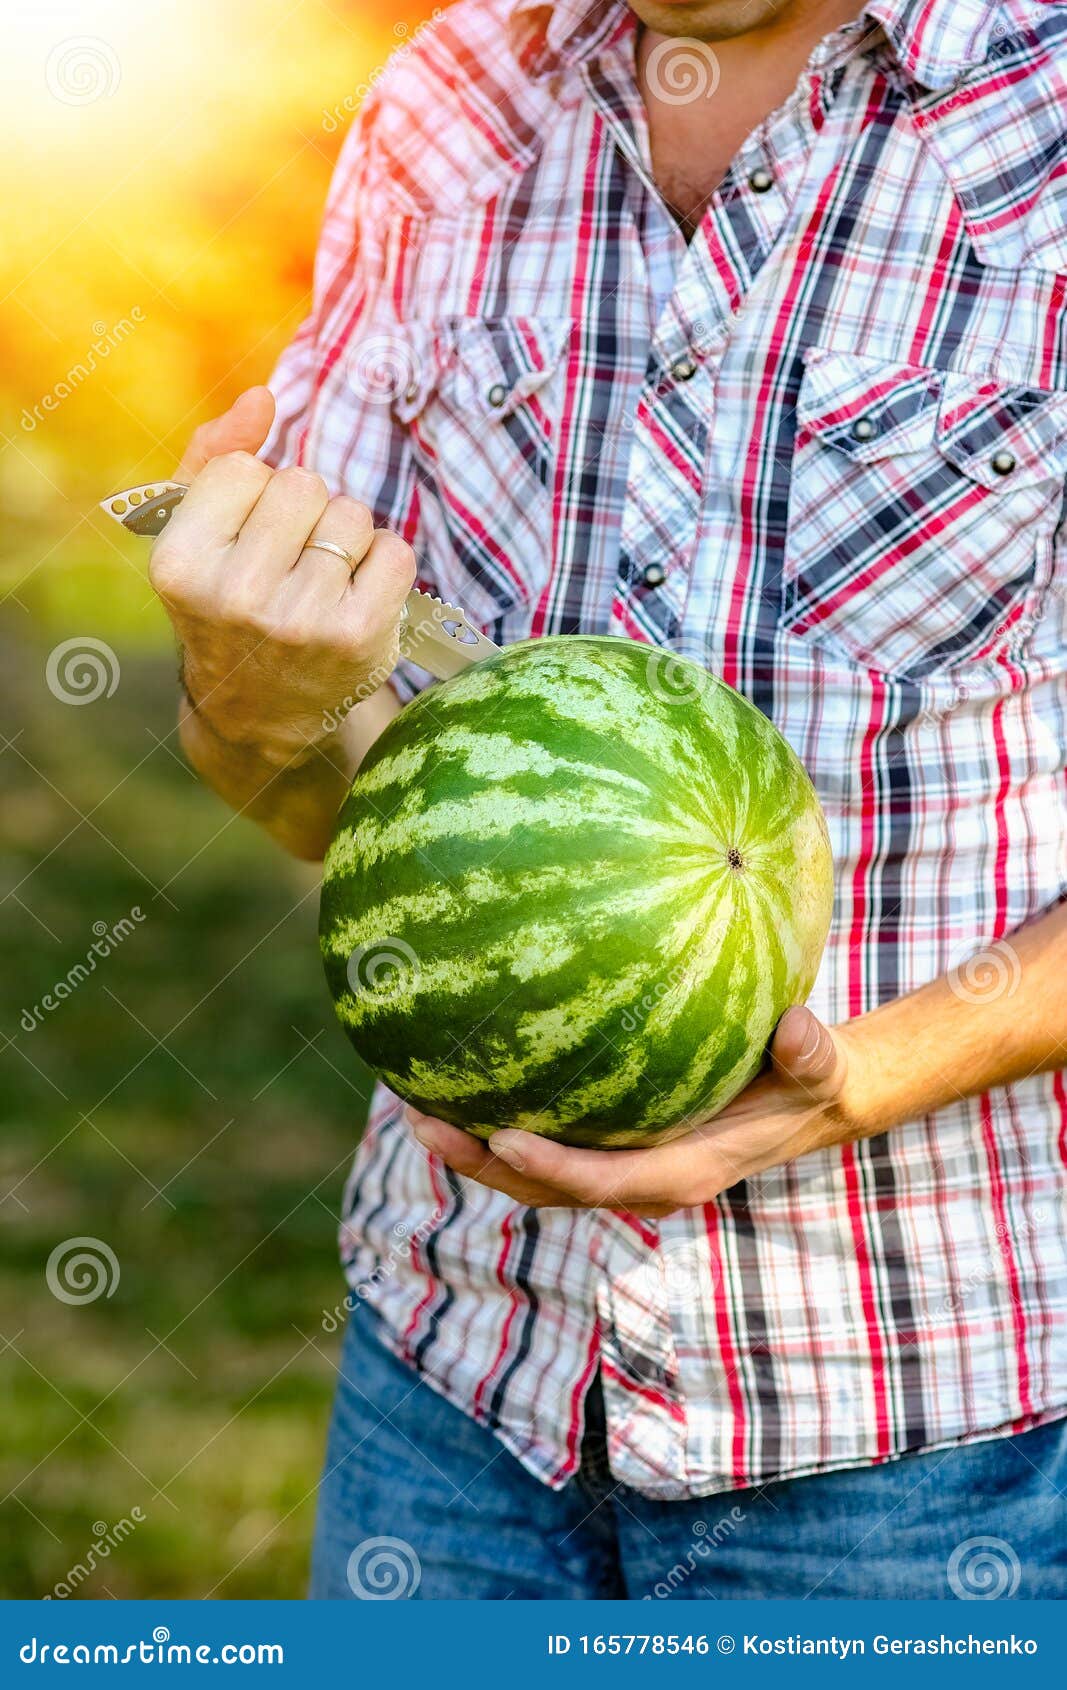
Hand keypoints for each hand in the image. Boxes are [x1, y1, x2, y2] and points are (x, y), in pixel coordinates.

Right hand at [150, 387, 415, 762]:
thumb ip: (215, 456)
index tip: (247, 534)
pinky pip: (395, 551)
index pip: (245, 468)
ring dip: (346, 536)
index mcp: (182, 565)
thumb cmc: (228, 603)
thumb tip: (262, 398)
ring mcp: (301, 621)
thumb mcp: (197, 536)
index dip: (255, 490)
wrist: (259, 711)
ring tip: (322, 578)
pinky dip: (384, 562)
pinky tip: (357, 592)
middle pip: (303, 485)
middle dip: (305, 509)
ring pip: (352, 515)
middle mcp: (236, 597)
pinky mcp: (359, 638)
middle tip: (290, 557)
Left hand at [407, 1006, 862, 1215]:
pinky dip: (495, 1121)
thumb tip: (799, 1027)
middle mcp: (638, 1182)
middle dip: (480, 1164)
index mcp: (682, 1173)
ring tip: (411, 1103)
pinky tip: (455, 1075)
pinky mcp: (607, 1146)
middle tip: (420, 1120)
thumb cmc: (807, 1080)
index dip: (551, 1168)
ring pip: (531, 1174)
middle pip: (544, 1189)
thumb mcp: (818, 1067)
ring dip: (470, 1147)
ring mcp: (617, 1168)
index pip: (604, 1181)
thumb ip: (810, 1053)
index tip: (501, 1137)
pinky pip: (543, 1143)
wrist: (803, 1104)